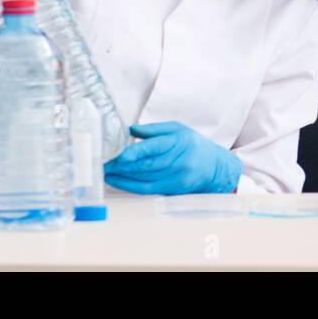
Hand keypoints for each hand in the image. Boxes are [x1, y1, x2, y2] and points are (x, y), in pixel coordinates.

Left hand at [103, 121, 241, 194]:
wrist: (214, 167)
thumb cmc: (193, 145)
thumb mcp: (178, 129)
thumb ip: (154, 130)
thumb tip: (129, 130)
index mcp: (179, 142)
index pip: (154, 147)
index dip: (134, 152)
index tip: (117, 153)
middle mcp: (178, 161)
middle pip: (146, 164)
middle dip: (122, 164)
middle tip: (103, 161)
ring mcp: (175, 177)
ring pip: (143, 177)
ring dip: (121, 175)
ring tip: (105, 170)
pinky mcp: (171, 189)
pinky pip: (146, 188)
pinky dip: (128, 185)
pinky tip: (116, 180)